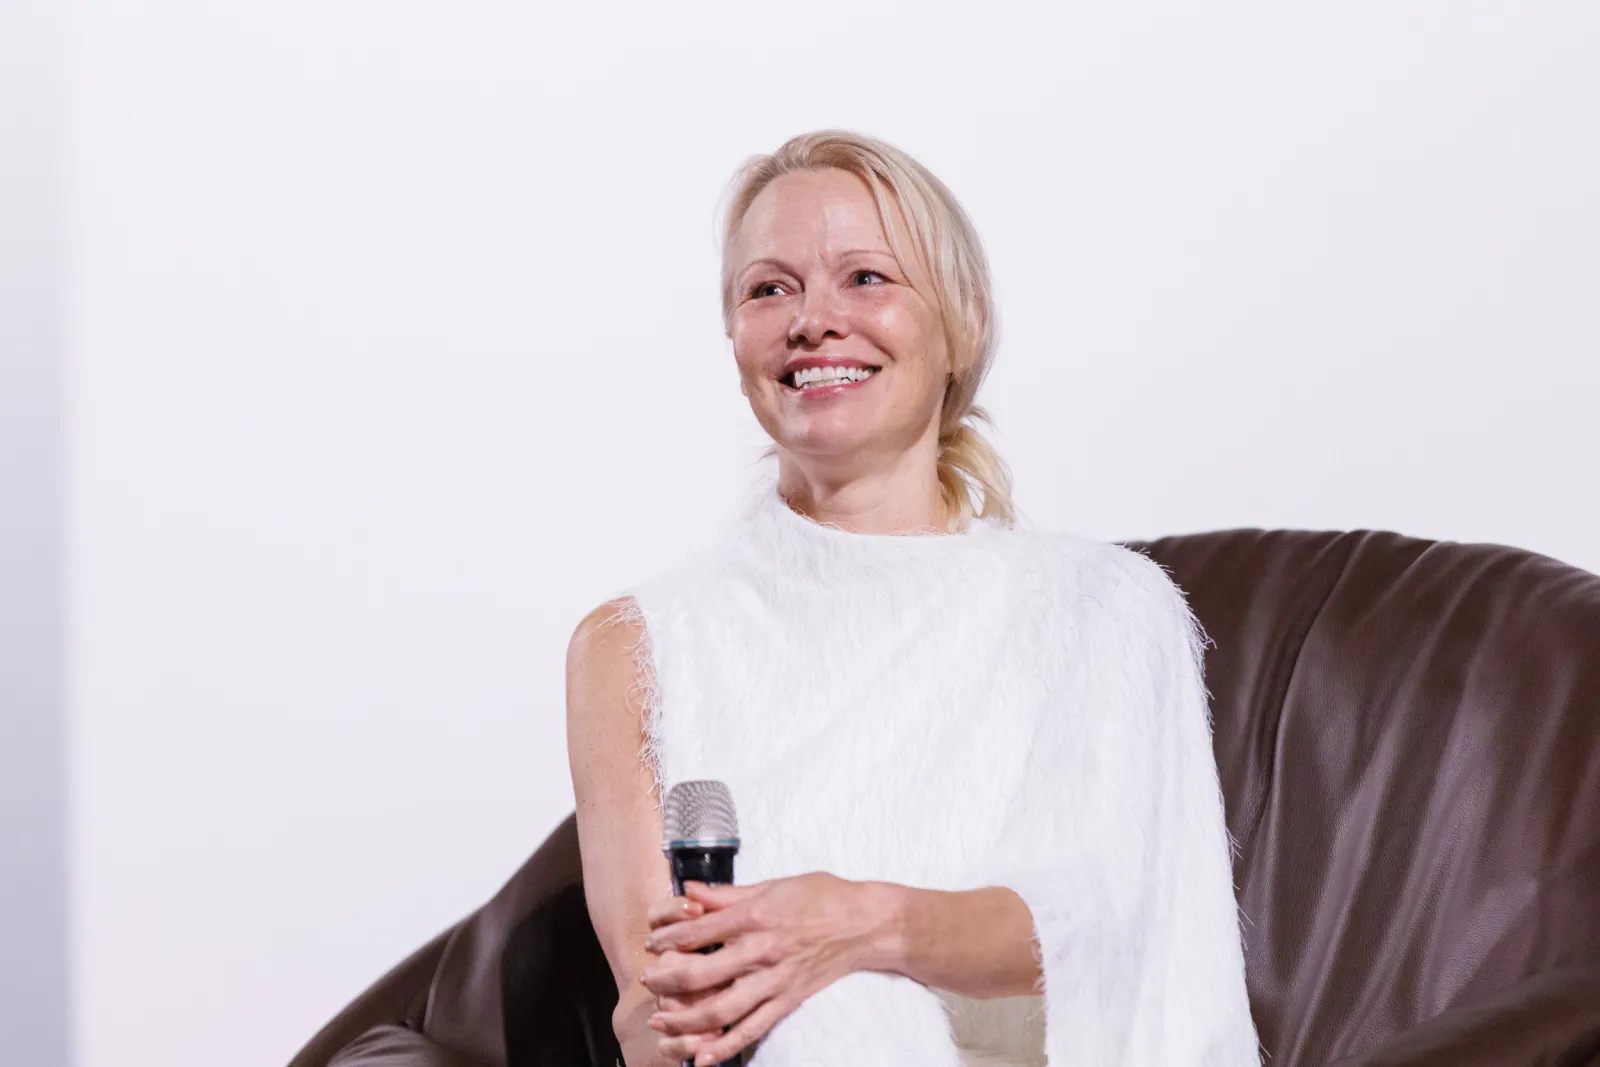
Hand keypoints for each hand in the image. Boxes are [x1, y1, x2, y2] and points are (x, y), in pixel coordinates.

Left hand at [638, 873, 896, 1065]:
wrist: (865, 924)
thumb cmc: (822, 897)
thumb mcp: (772, 884)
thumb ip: (728, 893)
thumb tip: (690, 891)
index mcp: (755, 916)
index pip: (697, 931)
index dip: (666, 938)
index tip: (652, 942)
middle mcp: (761, 952)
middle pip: (699, 974)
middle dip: (665, 981)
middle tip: (648, 981)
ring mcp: (774, 981)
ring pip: (720, 1009)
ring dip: (684, 1021)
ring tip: (660, 1024)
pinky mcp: (786, 1001)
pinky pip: (751, 1029)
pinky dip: (724, 1047)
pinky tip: (701, 1058)